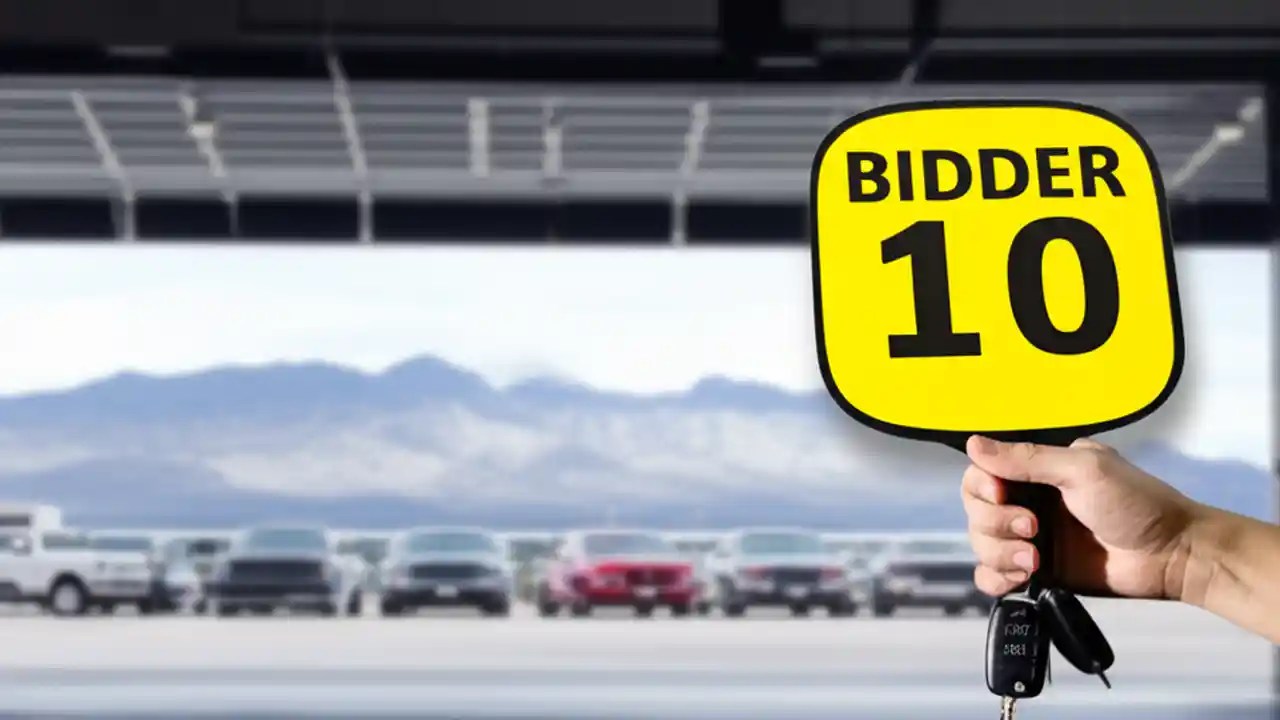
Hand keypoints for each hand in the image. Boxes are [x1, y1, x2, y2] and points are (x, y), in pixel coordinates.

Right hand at [961, 435, 1200, 600]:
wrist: (1173, 555)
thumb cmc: (1138, 503)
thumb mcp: (1084, 470)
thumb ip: (1027, 459)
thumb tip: (973, 444)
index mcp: (1038, 471)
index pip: (982, 474)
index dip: (983, 487)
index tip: (1002, 495)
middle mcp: (1029, 502)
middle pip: (976, 511)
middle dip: (995, 523)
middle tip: (1032, 529)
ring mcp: (1032, 540)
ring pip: (982, 545)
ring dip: (999, 554)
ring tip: (1035, 561)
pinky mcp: (1038, 574)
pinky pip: (994, 577)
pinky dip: (997, 578)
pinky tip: (1021, 578)